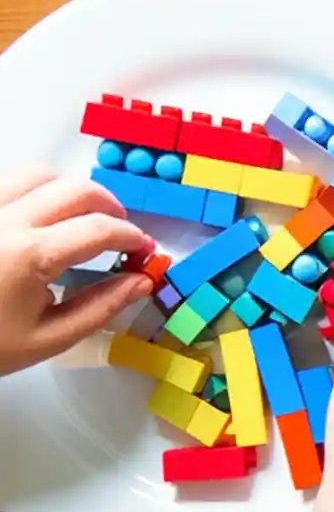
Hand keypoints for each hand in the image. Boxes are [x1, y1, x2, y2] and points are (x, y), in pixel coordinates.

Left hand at [0, 171, 152, 374]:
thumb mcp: (48, 337)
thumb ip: (101, 307)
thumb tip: (142, 282)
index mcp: (29, 256)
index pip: (99, 229)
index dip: (131, 236)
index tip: (142, 249)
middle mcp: (5, 221)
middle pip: (75, 189)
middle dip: (109, 206)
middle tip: (118, 230)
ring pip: (37, 174)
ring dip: (68, 190)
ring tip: (77, 217)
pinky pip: (6, 181)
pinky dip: (31, 190)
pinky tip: (38, 216)